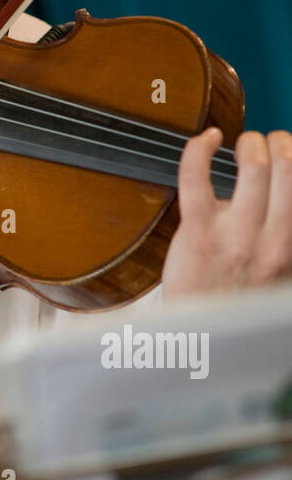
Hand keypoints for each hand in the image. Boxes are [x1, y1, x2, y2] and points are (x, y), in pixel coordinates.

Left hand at [162, 128, 291, 298]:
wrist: (205, 339)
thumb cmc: (241, 299)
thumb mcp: (282, 271)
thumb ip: (286, 233)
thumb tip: (286, 196)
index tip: (287, 155)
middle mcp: (274, 240)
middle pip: (290, 165)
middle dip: (279, 142)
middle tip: (266, 145)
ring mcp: (236, 235)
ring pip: (256, 166)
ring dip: (251, 143)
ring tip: (243, 146)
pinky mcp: (197, 233)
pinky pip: (196, 176)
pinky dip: (199, 149)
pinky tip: (206, 140)